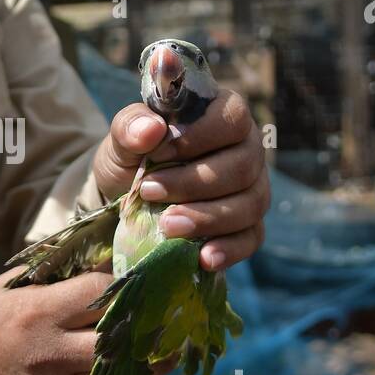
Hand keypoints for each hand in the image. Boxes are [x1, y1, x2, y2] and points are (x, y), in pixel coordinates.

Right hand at [0, 268, 158, 374]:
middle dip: (150, 325)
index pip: (104, 293)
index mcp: (39, 312)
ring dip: (149, 364)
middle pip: (124, 338)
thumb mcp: (11, 288)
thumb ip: (57, 276)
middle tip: (172, 316)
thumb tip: (107, 262)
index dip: (127, 286)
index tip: (141, 283)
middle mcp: (51, 352)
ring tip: (166, 350)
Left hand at [93, 89, 268, 270]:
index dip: (199, 136)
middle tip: (150, 192)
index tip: (158, 153)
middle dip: (194, 183)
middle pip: (242, 166)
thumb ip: (131, 126)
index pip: (232, 118)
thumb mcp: (123, 139)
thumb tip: (151, 129)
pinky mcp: (247, 226)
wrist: (126, 197)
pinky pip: (251, 239)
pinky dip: (229, 249)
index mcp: (222, 116)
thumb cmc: (134, 157)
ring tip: (167, 226)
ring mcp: (252, 190)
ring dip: (207, 217)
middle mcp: (247, 150)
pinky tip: (205, 258)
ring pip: (249, 204)